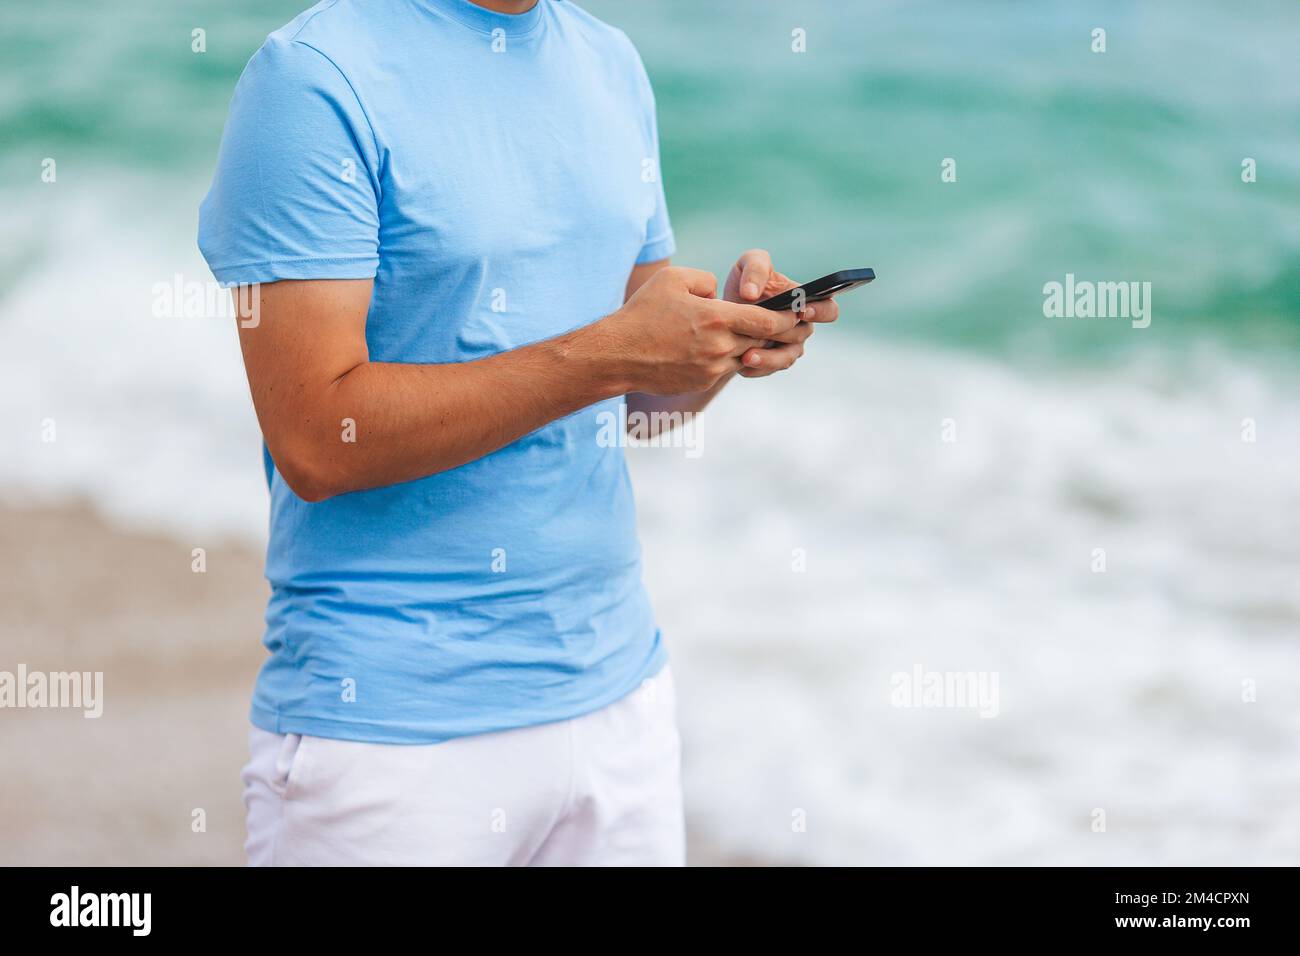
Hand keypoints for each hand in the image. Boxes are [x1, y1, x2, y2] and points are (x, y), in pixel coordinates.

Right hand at [599, 266, 800, 394]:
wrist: (617, 355)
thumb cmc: (642, 313)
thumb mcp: (673, 279)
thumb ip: (706, 280)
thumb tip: (720, 292)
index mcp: (716, 318)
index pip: (768, 321)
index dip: (788, 317)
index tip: (798, 311)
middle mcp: (719, 347)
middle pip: (762, 341)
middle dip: (775, 332)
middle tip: (785, 322)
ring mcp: (711, 369)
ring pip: (745, 356)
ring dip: (750, 345)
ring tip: (745, 331)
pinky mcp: (701, 383)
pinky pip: (724, 369)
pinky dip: (726, 357)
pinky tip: (713, 346)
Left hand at [723, 248, 839, 377]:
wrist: (724, 310)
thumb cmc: (746, 282)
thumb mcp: (749, 263)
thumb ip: (755, 268)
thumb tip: (751, 293)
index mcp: (805, 301)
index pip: (828, 309)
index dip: (820, 311)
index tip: (801, 309)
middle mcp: (801, 326)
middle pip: (802, 335)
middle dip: (784, 334)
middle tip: (767, 334)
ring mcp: (787, 346)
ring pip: (786, 358)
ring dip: (768, 358)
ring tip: (747, 356)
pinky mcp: (770, 361)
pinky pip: (768, 369)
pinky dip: (755, 368)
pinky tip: (740, 364)